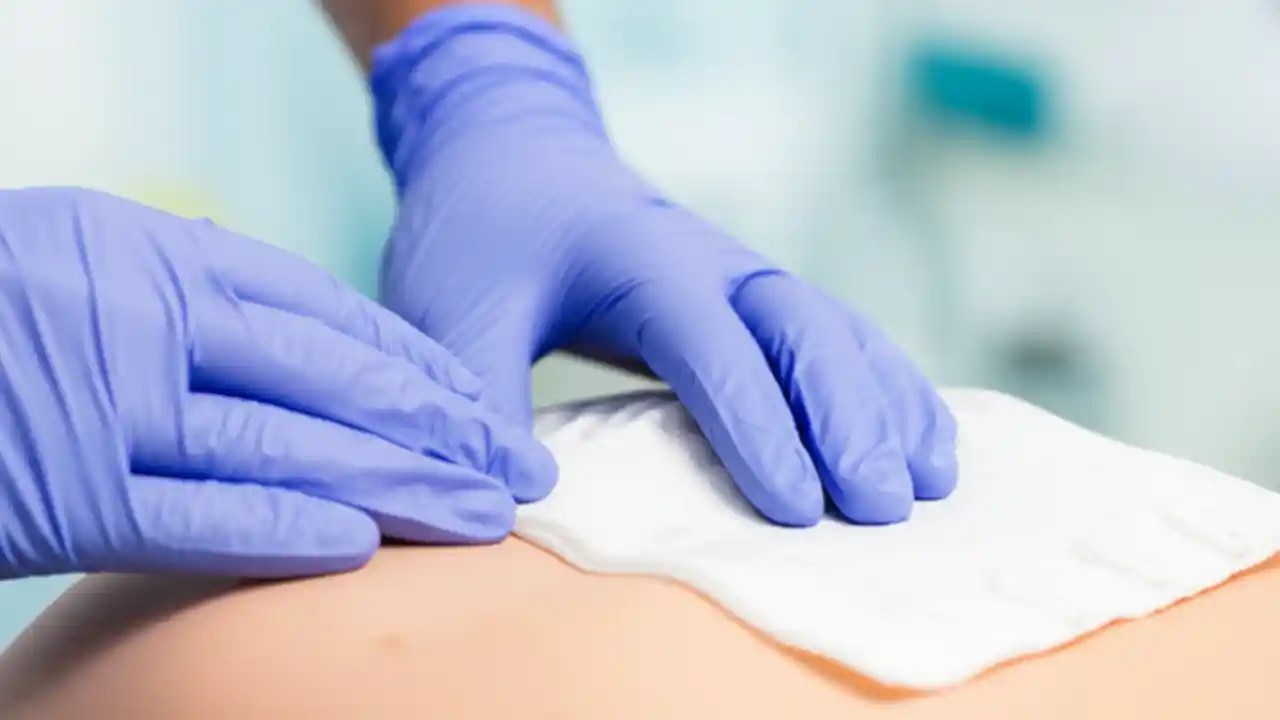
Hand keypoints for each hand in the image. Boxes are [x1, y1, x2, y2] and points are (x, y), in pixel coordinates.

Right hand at [0, 187, 553, 578]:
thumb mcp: (85, 254)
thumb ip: (185, 290)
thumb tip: (297, 342)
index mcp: (156, 245)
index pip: (327, 309)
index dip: (416, 362)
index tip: (482, 403)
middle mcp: (147, 309)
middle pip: (334, 375)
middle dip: (441, 424)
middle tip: (520, 465)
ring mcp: (109, 398)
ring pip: (291, 442)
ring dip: (398, 481)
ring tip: (481, 512)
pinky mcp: (66, 490)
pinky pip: (200, 511)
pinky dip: (288, 525)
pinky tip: (364, 543)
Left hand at [371, 6, 956, 525]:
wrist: (517, 157)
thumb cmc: (485, 233)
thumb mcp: (452, 304)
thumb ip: (479, 389)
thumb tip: (523, 492)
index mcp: (640, 257)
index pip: (710, 345)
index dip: (755, 426)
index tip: (792, 508)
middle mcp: (711, 261)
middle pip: (803, 330)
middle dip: (848, 419)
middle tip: (880, 510)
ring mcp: (743, 276)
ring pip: (838, 332)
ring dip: (887, 405)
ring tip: (929, 485)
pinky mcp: (754, 299)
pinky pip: (840, 338)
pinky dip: (888, 388)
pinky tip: (926, 442)